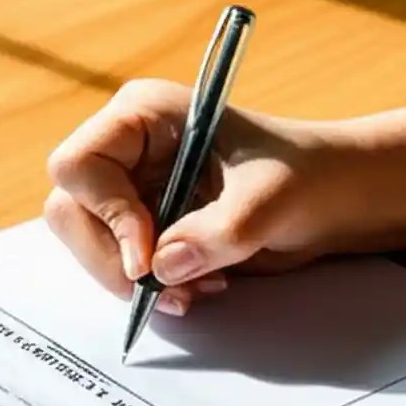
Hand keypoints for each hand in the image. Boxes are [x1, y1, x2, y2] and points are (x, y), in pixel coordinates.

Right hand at [44, 79, 354, 314]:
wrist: (334, 200)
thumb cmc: (307, 177)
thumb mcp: (268, 203)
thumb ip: (214, 234)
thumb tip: (162, 267)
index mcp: (143, 116)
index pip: (79, 165)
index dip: (104, 213)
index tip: (147, 256)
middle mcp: (125, 150)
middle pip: (71, 212)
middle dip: (112, 259)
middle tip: (159, 289)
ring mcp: (130, 189)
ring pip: (89, 245)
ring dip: (133, 280)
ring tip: (193, 290)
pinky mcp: (142, 226)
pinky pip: (117, 265)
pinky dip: (150, 287)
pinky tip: (196, 286)